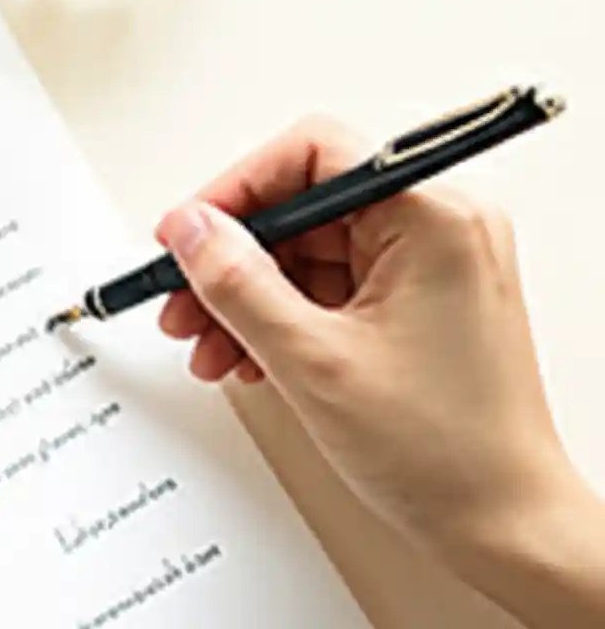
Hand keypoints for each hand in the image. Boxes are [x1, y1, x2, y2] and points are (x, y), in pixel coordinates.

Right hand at [154, 117, 604, 627]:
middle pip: (303, 208)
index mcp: (433, 217)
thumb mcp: (313, 360)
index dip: (235, 189)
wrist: (503, 528)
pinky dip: (279, 320)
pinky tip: (247, 356)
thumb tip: (190, 230)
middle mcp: (438, 228)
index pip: (312, 155)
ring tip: (208, 345)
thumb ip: (238, 283)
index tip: (186, 232)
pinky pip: (328, 291)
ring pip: (307, 254)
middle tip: (181, 301)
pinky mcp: (415, 304)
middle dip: (231, 260)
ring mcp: (428, 267)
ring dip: (246, 298)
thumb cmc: (446, 451)